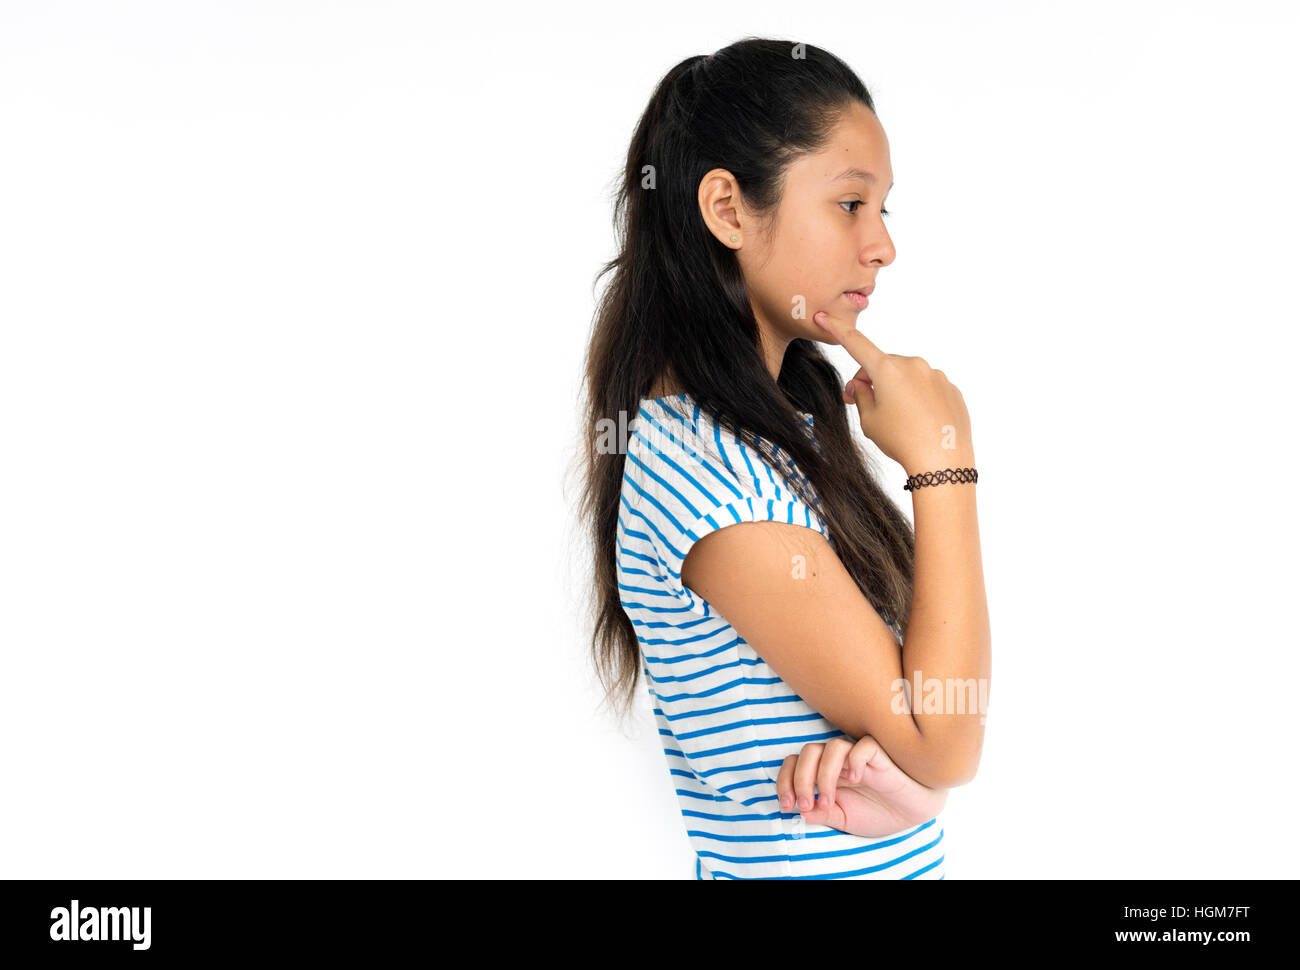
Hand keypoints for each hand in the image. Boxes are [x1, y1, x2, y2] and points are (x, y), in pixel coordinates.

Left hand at [777, 735, 948, 837]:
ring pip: (832, 746)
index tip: (788, 806)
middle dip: (800, 779)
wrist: (914, 813)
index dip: (785, 781)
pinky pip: (863, 746)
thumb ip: (823, 814)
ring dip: (824, 775)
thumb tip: (800, 811)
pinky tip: (856, 779)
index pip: (795, 763)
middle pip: (808, 752)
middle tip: (806, 805)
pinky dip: (855, 760)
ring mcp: (859, 756)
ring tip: (828, 801)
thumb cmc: (879, 812)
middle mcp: (839, 761)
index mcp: (825, 773)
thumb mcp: (844, 819)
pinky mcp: (880, 756)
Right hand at [811, 310, 974, 475]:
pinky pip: (927, 388)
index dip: (838, 330)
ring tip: (898, 421)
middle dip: (872, 381)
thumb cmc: (902, 441)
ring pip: (907, 377)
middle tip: (864, 405)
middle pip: (883, 366)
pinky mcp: (951, 389)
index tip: (825, 317)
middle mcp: (913, 365)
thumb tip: (863, 383)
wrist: (942, 462)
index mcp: (888, 369)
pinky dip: (918, 399)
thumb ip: (862, 395)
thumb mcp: (869, 421)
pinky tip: (918, 422)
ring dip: (897, 390)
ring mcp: (935, 375)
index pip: (856, 344)